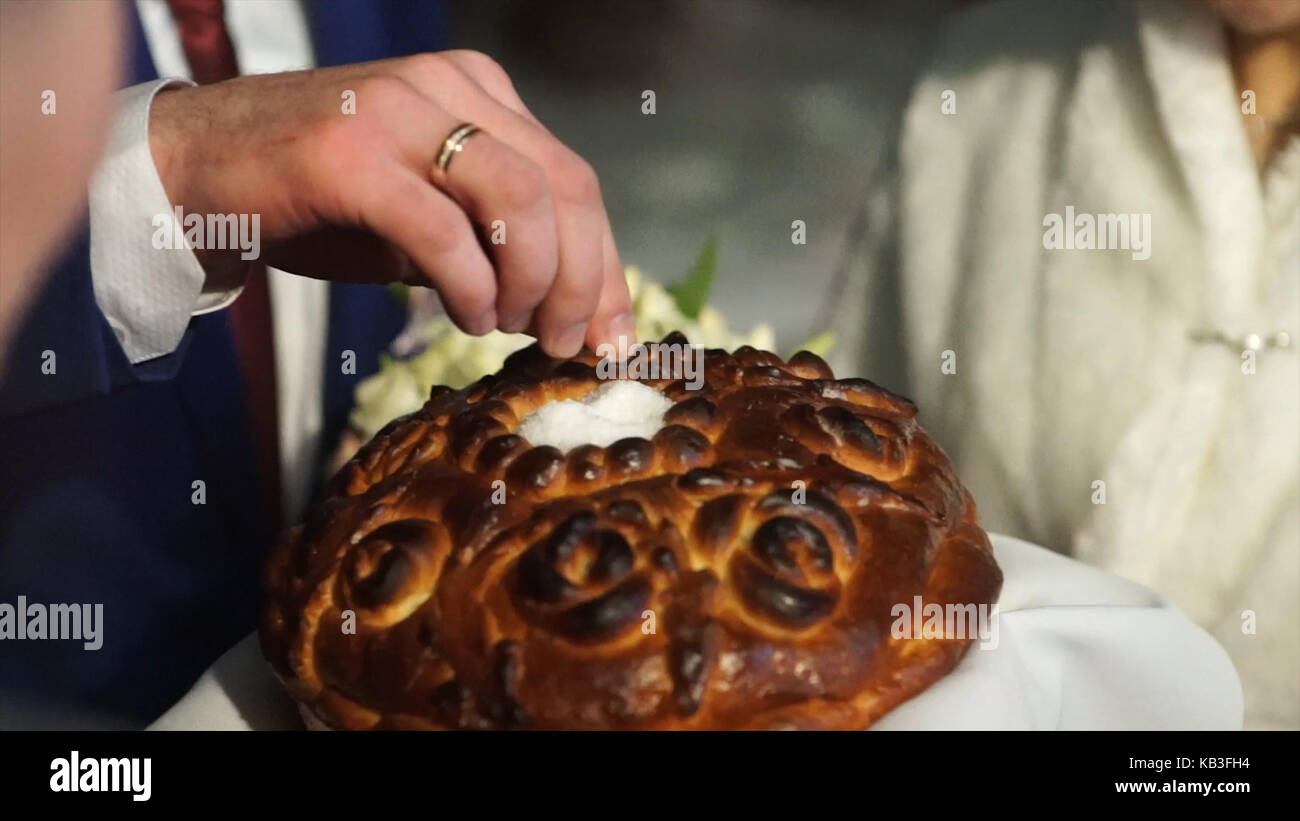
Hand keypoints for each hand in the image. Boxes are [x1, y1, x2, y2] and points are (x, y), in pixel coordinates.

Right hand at [148, 51, 632, 356]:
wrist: (198, 172)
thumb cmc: (318, 201)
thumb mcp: (426, 216)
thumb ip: (495, 246)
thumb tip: (567, 311)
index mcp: (478, 92)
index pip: (575, 179)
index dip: (606, 264)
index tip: (613, 333)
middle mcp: (449, 88)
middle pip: (566, 187)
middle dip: (583, 281)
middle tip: (567, 343)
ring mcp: (400, 112)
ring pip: (521, 201)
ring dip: (532, 283)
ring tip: (506, 326)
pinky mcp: (352, 156)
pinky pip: (445, 232)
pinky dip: (470, 290)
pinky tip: (465, 320)